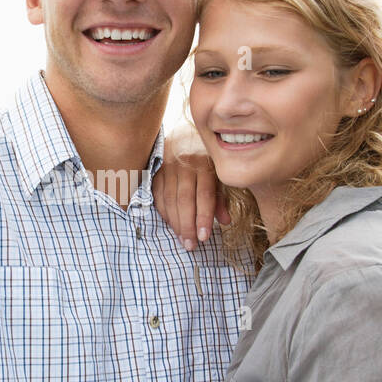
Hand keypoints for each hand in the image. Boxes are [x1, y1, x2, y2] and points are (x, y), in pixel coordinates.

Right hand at [152, 123, 230, 249]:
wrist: (182, 136)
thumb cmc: (205, 161)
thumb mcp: (218, 175)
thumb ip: (221, 197)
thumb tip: (225, 221)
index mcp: (204, 163)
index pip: (204, 194)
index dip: (204, 217)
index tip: (204, 237)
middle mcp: (185, 164)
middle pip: (185, 199)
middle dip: (188, 225)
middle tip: (191, 245)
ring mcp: (167, 167)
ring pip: (169, 200)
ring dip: (176, 223)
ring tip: (183, 240)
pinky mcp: (155, 172)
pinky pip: (158, 196)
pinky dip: (165, 213)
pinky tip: (172, 225)